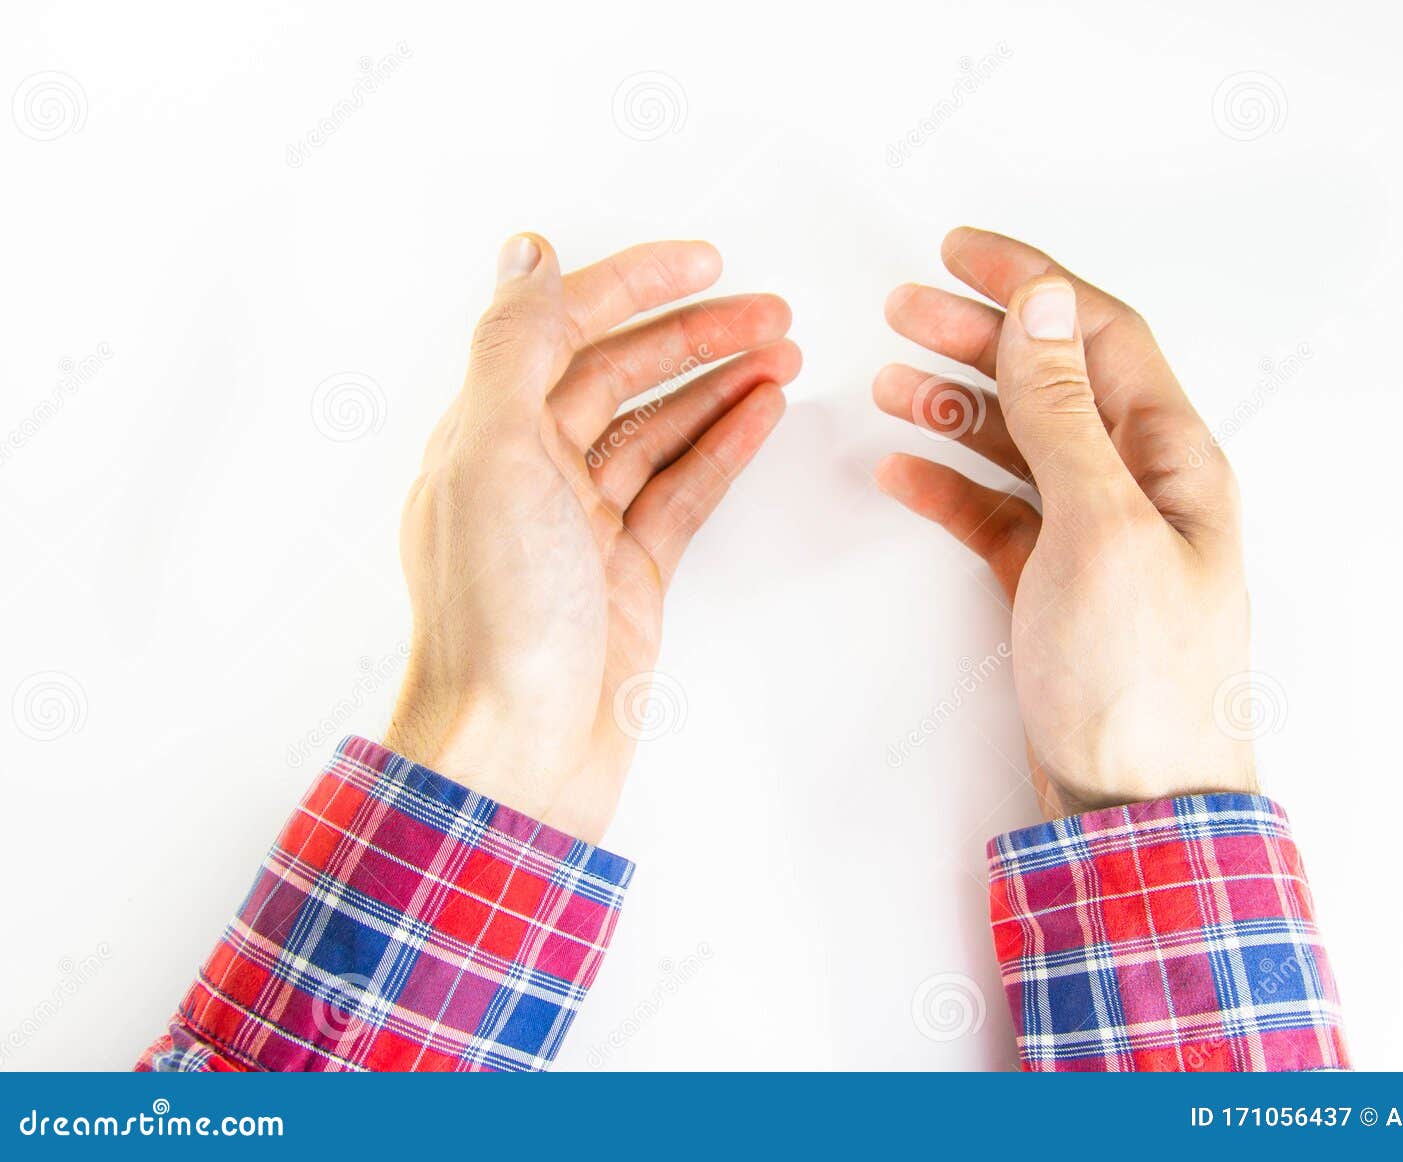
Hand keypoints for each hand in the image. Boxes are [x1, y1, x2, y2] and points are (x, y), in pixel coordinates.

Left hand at [385, 234, 798, 842]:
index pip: (565, 329)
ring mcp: (583, 524)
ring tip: (784, 351)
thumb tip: (525, 251)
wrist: (520, 755)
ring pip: (660, 430)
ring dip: (719, 386)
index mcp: (487, 434)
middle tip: (771, 311)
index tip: (704, 261)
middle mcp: (531, 471)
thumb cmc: (497, 620)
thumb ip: (514, 348)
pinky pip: (682, 490)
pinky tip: (762, 413)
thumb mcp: (494, 458)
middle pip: (621, 374)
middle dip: (696, 337)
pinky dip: (723, 448)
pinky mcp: (628, 574)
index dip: (635, 287)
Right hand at [874, 227, 1256, 819]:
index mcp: (1172, 458)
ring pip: (1019, 443)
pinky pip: (997, 512)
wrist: (1137, 810)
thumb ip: (1064, 414)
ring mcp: (1096, 537)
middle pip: (1053, 380)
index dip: (1030, 282)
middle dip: (979, 335)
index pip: (1099, 334)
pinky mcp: (1055, 587)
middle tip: (902, 309)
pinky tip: (904, 469)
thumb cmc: (1137, 681)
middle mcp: (1140, 487)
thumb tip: (1042, 306)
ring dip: (956, 404)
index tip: (957, 250)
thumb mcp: (1098, 526)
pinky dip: (949, 484)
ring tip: (890, 380)